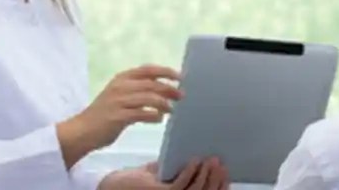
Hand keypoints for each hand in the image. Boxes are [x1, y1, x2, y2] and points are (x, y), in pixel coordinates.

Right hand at [58, 65, 182, 166]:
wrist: (82, 130)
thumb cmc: (104, 113)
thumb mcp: (119, 94)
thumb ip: (137, 90)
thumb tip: (164, 90)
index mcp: (121, 78)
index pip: (148, 69)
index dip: (166, 71)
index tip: (179, 76)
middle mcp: (121, 87)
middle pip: (151, 84)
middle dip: (169, 89)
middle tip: (181, 95)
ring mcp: (119, 101)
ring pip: (149, 98)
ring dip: (164, 104)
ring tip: (171, 110)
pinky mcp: (119, 117)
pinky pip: (142, 114)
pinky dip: (154, 116)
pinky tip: (159, 119)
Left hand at [101, 159, 228, 189]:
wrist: (112, 186)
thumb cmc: (134, 181)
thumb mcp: (160, 174)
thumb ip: (175, 170)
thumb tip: (193, 151)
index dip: (220, 186)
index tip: (226, 170)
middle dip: (216, 180)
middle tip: (221, 162)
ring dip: (206, 176)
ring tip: (210, 160)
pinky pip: (180, 187)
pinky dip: (189, 173)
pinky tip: (194, 161)